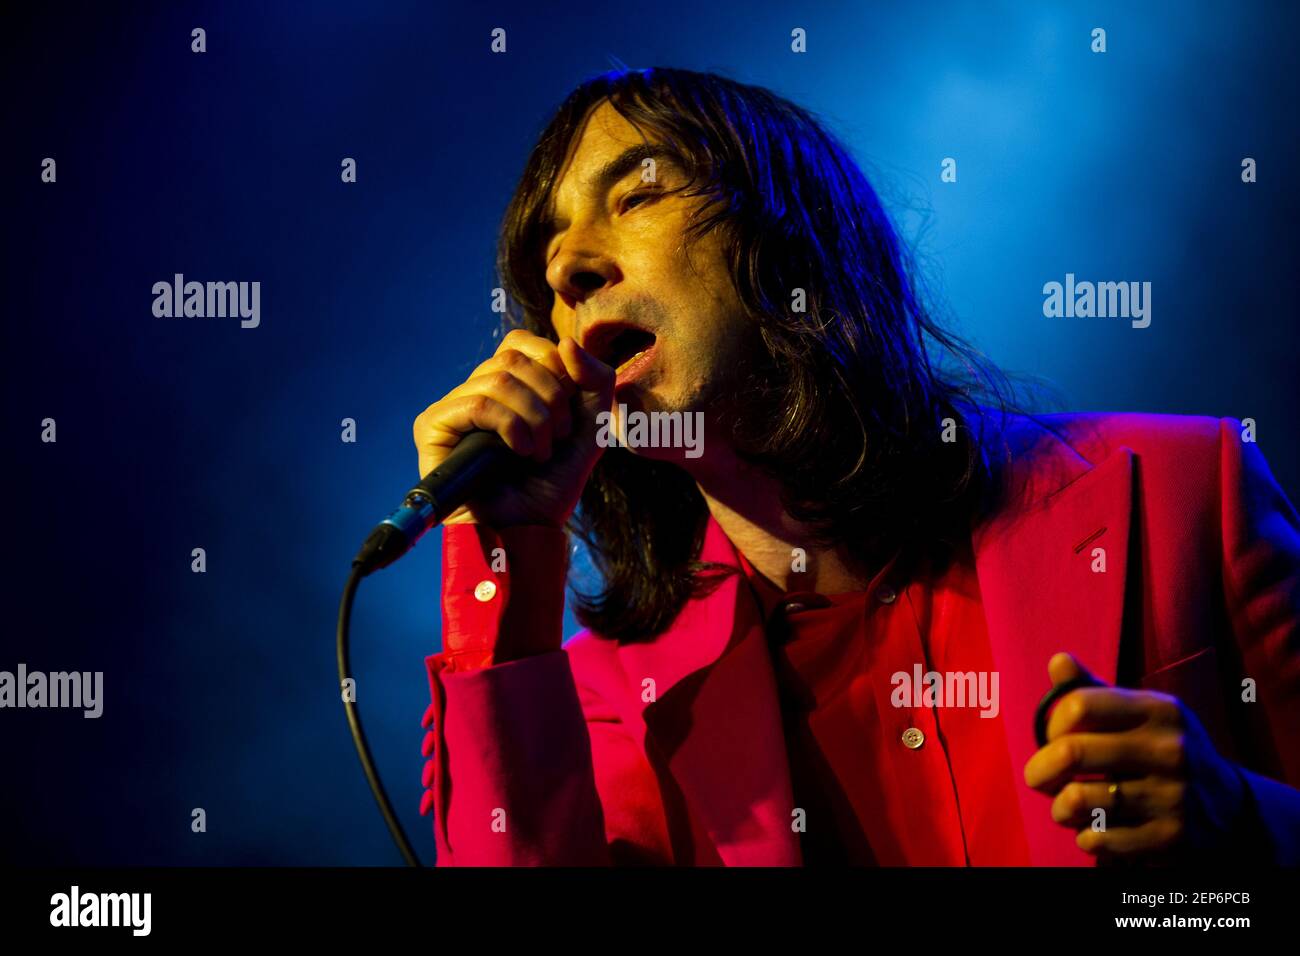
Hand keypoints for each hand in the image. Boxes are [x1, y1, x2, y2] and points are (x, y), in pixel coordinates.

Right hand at [412, 329, 613, 528]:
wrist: (526, 531)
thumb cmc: (551, 485)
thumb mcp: (591, 427)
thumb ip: (595, 381)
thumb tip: (565, 342)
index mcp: (506, 386)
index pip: (522, 343)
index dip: (554, 367)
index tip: (567, 413)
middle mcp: (475, 391)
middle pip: (514, 356)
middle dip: (552, 398)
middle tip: (556, 440)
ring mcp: (452, 407)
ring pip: (499, 377)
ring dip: (535, 419)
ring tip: (538, 454)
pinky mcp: (432, 426)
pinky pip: (477, 403)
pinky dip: (510, 426)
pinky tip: (520, 453)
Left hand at [1024, 652, 1248, 861]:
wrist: (1230, 807)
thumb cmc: (1163, 749)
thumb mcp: (1141, 712)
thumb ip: (1094, 690)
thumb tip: (1058, 660)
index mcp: (1159, 710)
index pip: (1079, 705)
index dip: (1051, 724)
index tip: (1052, 738)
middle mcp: (1169, 750)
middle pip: (1071, 752)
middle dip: (1039, 770)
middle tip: (1040, 779)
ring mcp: (1173, 796)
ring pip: (1078, 800)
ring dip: (1059, 808)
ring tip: (1066, 806)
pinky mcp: (1171, 839)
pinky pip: (1098, 839)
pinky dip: (1085, 836)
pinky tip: (1094, 829)